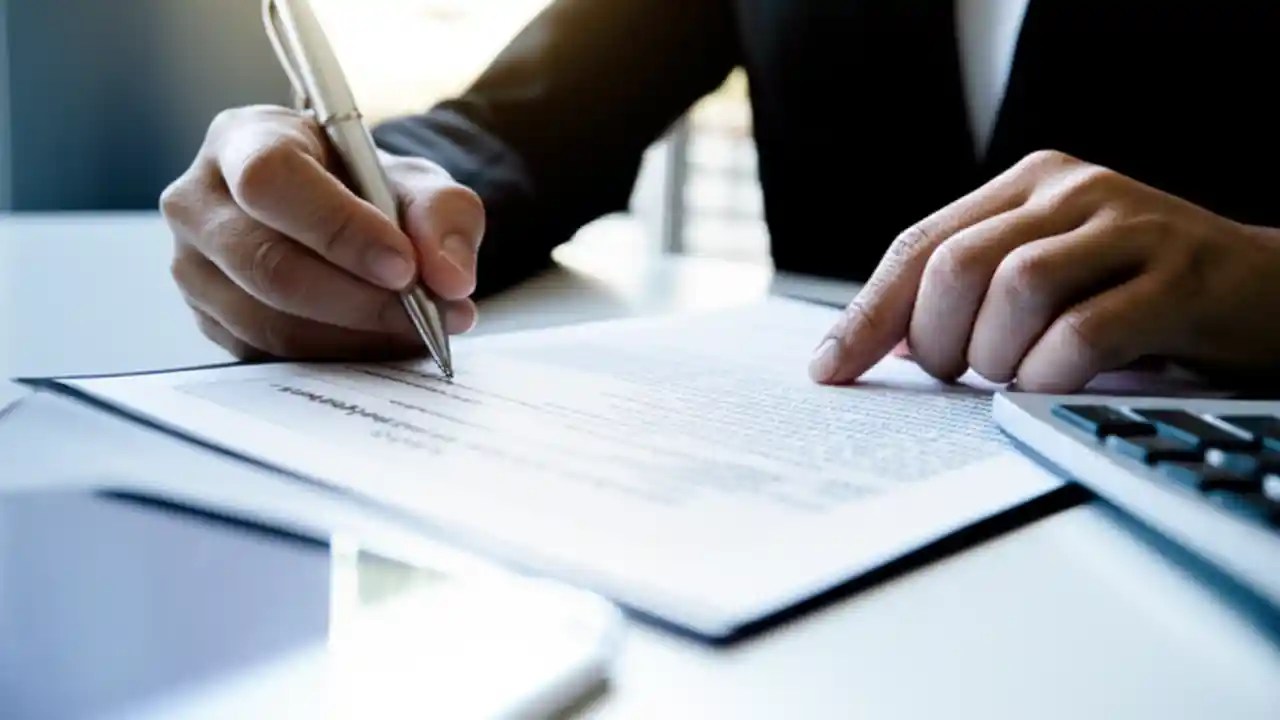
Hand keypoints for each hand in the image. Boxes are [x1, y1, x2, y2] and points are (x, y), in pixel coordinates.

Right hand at [162, 105, 481, 360]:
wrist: (342, 215)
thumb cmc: (367, 188)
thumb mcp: (416, 182)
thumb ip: (443, 215)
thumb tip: (450, 278)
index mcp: (244, 139)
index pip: (271, 180)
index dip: (338, 228)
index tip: (404, 266)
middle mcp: (199, 200)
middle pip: (265, 262)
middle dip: (357, 298)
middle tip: (426, 313)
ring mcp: (191, 266)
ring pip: (266, 320)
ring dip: (353, 335)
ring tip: (417, 329)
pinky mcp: (207, 319)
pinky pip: (268, 353)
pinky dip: (335, 356)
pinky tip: (381, 342)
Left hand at [809, 150, 1279, 391]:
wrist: (1266, 290)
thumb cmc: (1136, 292)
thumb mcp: (1049, 274)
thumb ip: (970, 292)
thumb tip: (881, 343)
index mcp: (1028, 184)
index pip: (919, 245)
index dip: (866, 314)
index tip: (828, 369)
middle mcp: (1072, 191)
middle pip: (955, 266)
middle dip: (936, 342)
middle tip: (957, 376)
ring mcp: (1129, 227)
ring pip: (1013, 292)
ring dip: (996, 357)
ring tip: (1015, 376)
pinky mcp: (1179, 277)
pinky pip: (1083, 334)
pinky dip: (1052, 374)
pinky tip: (1057, 384)